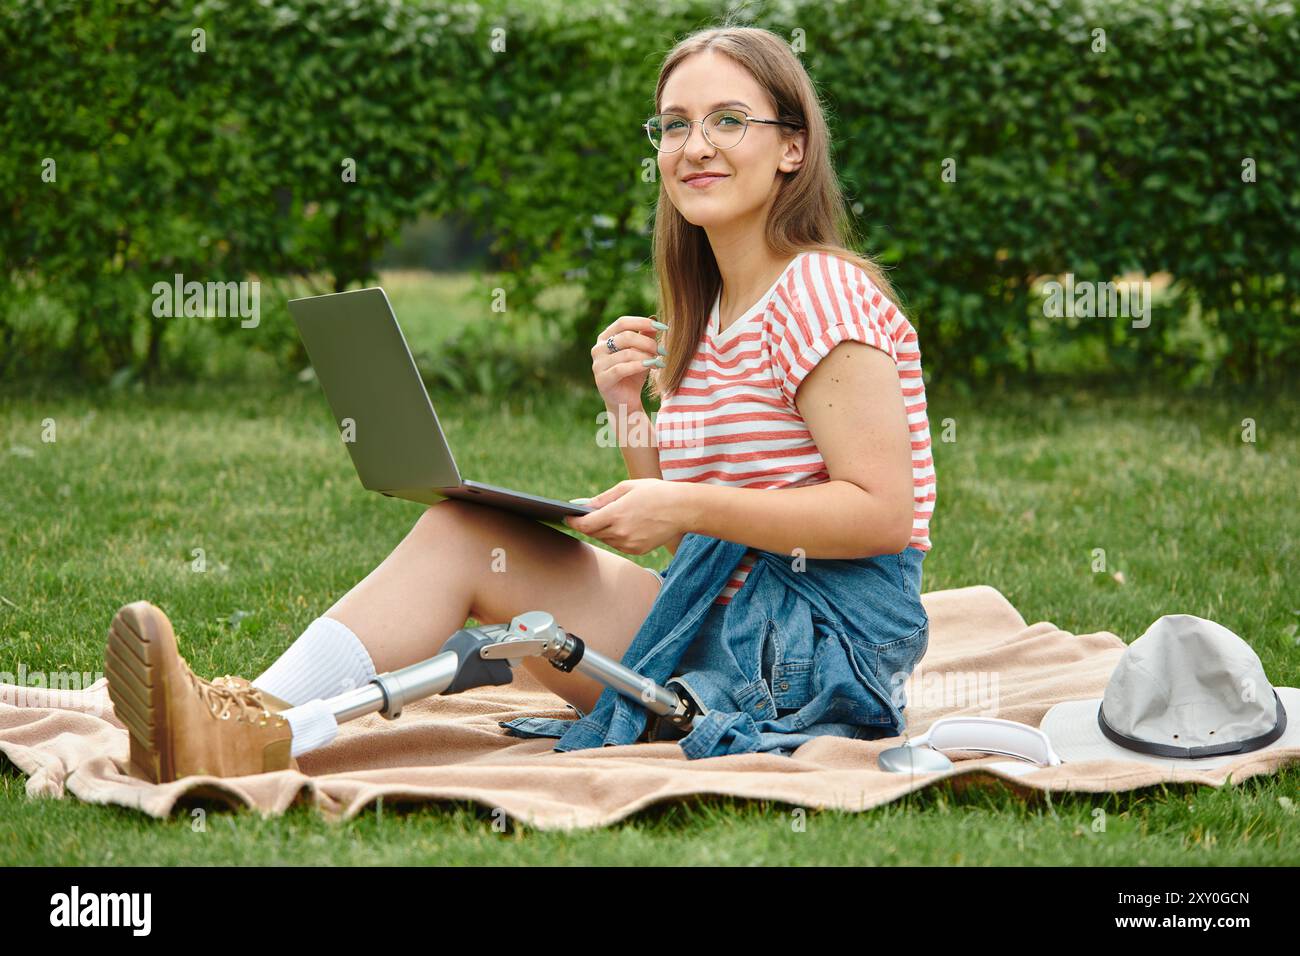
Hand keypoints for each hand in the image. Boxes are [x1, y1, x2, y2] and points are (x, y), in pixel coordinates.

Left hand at [562, 478, 692, 554]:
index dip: (573, 522)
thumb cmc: (655, 492)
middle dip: (589, 524)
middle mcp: (620, 533)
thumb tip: (582, 506)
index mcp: (616, 514)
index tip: (567, 517)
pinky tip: (626, 525)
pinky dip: (617, 536)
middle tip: (588, 515)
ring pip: (606, 539)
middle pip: (593, 533)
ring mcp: (629, 544)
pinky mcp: (638, 551)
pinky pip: (619, 545)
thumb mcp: (627, 488)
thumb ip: (602, 498)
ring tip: (611, 517)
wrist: (683, 509)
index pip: (584, 525)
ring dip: (603, 530)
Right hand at [589, 315, 667, 409]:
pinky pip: (622, 368)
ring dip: (646, 356)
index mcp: (605, 337)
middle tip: (662, 350)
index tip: (662, 327)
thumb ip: (645, 336)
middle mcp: (598, 349)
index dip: (643, 322)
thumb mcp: (641, 352)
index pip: (622, 322)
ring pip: (626, 353)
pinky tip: (652, 366)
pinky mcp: (602, 379)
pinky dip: (639, 366)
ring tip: (658, 361)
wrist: (626, 401)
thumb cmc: (633, 374)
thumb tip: (654, 318)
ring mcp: (597, 364)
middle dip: (647, 342)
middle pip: (625, 336)